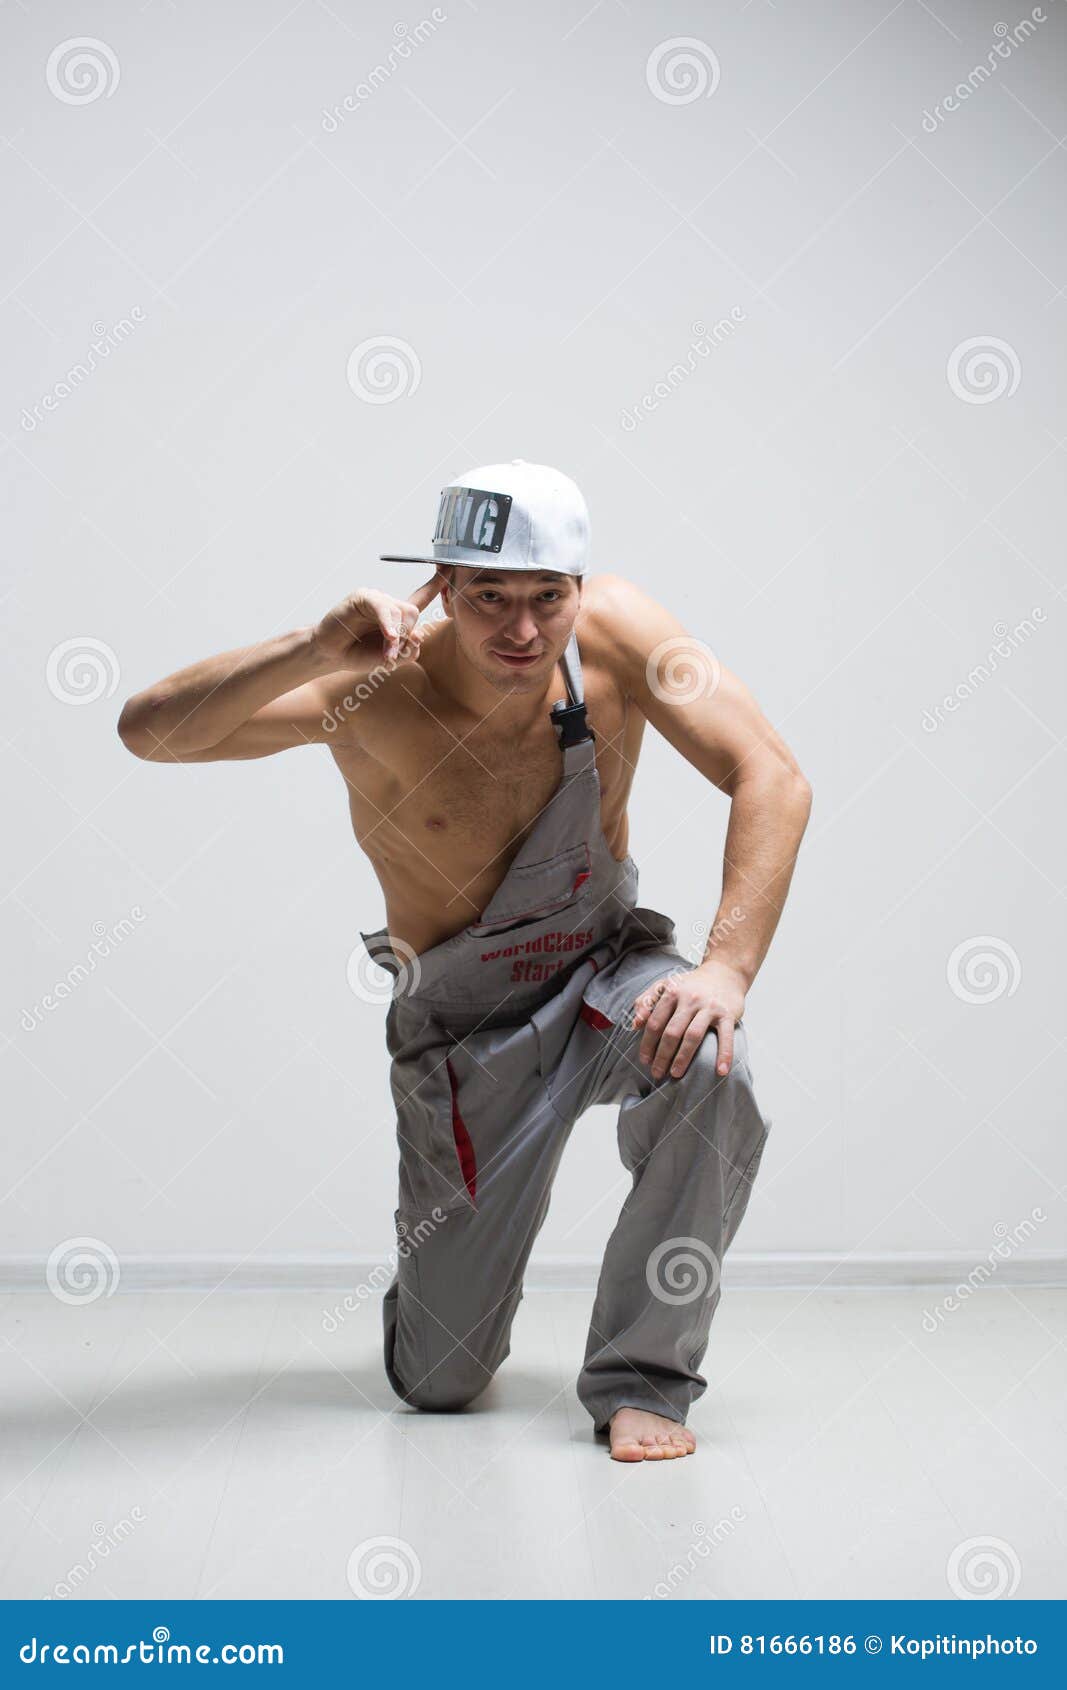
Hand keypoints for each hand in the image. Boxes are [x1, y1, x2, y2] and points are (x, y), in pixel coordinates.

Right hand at [311, 575, 442, 673]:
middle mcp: (389, 605)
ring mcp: (376, 599)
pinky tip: (388, 638)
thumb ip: (409, 650)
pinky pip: (383, 608)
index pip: (421, 598)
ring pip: (401, 611)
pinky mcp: (362, 597)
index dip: (436, 584)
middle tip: (392, 653)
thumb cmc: (359, 653)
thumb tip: (418, 635)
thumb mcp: (391, 660)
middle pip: (413, 612)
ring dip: (396, 637)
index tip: (449, 568)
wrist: (331, 654)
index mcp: (398, 617)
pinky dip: (388, 625)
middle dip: (407, 635)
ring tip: (385, 653)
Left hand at [631, 959, 747, 1081]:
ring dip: (683, 1058)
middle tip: (657, 1073)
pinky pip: (726, 1037)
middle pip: (672, 1032)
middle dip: (662, 1055)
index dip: (647, 1043)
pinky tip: (720, 1072)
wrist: (725, 972)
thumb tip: (635, 1024)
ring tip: (675, 1074)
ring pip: (693, 1036)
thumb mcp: (666, 985)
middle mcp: (690, 999)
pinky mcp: (728, 1014)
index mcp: (672, 992)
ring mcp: (710, 1006)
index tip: (644, 1060)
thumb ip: (646, 1001)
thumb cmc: (692, 984)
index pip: (655, 1022)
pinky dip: (724, 1055)